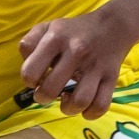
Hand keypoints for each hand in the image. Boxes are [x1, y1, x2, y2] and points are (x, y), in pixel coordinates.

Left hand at [17, 6, 138, 119]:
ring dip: (68, 109)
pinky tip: (84, 107)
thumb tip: (25, 65)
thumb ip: (29, 43)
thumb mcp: (48, 27)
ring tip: (66, 100)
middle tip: (46, 94)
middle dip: (43, 98)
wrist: (113, 25)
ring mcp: (95, 66)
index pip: (30, 72)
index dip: (29, 81)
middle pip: (50, 90)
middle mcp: (76, 51)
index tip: (36, 79)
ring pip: (79, 102)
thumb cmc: (74, 30)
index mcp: (56, 38)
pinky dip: (90, 114)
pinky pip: (101, 106)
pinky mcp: (111, 78)